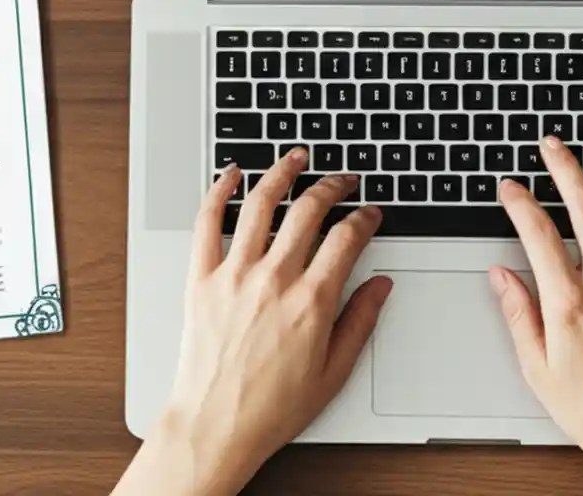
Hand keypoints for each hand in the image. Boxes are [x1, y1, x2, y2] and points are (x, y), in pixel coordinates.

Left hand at [114, 149, 391, 495]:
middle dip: (333, 185)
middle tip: (343, 179)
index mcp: (312, 301)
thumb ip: (361, 321)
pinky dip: (217, 192)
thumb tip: (381, 287)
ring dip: (281, 172)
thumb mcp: (334, 370)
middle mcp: (274, 279)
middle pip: (310, 210)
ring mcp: (234, 275)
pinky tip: (230, 175)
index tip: (370, 213)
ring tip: (295, 157)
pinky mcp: (201, 279)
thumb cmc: (271, 407)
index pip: (347, 238)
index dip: (366, 217)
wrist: (215, 426)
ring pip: (260, 203)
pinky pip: (207, 222)